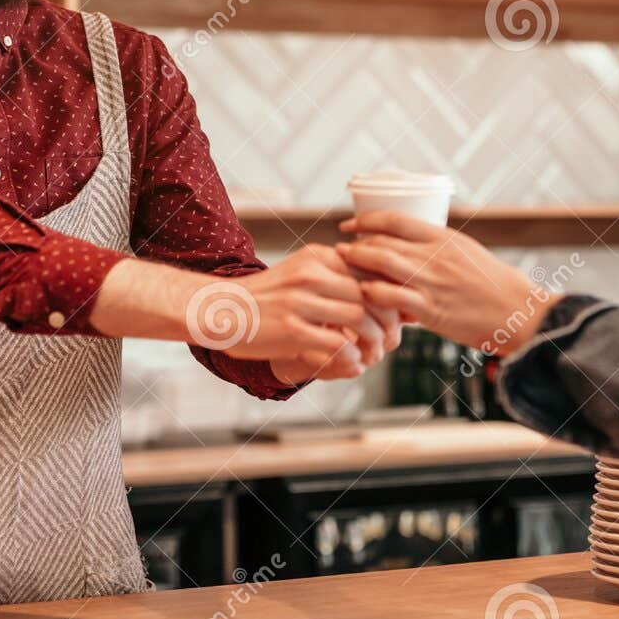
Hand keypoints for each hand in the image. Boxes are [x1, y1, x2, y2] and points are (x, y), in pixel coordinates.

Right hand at [184, 245, 397, 381]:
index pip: (370, 269)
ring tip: (374, 353)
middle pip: (370, 293)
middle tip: (393, 338)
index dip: (390, 292)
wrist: (220, 309)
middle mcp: (311, 274)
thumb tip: (376, 287)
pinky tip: (352, 362)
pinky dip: (352, 355)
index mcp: (317, 257)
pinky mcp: (292, 329)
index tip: (398, 312)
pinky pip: (337, 343)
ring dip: (373, 340)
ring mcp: (301, 301)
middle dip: (387, 319)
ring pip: (359, 318)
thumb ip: (333, 276)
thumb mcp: (300, 272)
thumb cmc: (265, 296)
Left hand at [336, 212, 555, 355]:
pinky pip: (391, 298)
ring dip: (357, 264)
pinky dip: (372, 295)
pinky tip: (362, 296)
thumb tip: (408, 248)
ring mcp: (431, 281)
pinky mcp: (430, 309)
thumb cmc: (492, 283)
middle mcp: (434, 255)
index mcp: (442, 237)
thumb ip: (436, 249)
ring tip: (343, 265)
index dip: (365, 220)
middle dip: (355, 243)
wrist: (516, 310)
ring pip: (381, 264)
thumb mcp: (465, 252)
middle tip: (340, 248)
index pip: (394, 220)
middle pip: (382, 241)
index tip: (348, 223)